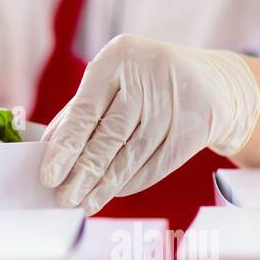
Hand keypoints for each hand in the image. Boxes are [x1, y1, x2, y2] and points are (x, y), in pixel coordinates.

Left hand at [39, 35, 259, 212]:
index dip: (66, 146)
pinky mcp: (196, 128)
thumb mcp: (114, 81)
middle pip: (110, 135)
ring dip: (105, 185)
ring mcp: (176, 102)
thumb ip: (81, 110)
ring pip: (133, 154)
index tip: (48, 176)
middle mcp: (148, 76)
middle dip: (83, 172)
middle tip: (64, 199)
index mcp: (118, 56)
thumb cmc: (146, 82)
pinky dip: (132, 182)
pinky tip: (113, 193)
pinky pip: (156, 164)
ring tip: (84, 203)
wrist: (211, 82)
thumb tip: (49, 148)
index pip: (85, 109)